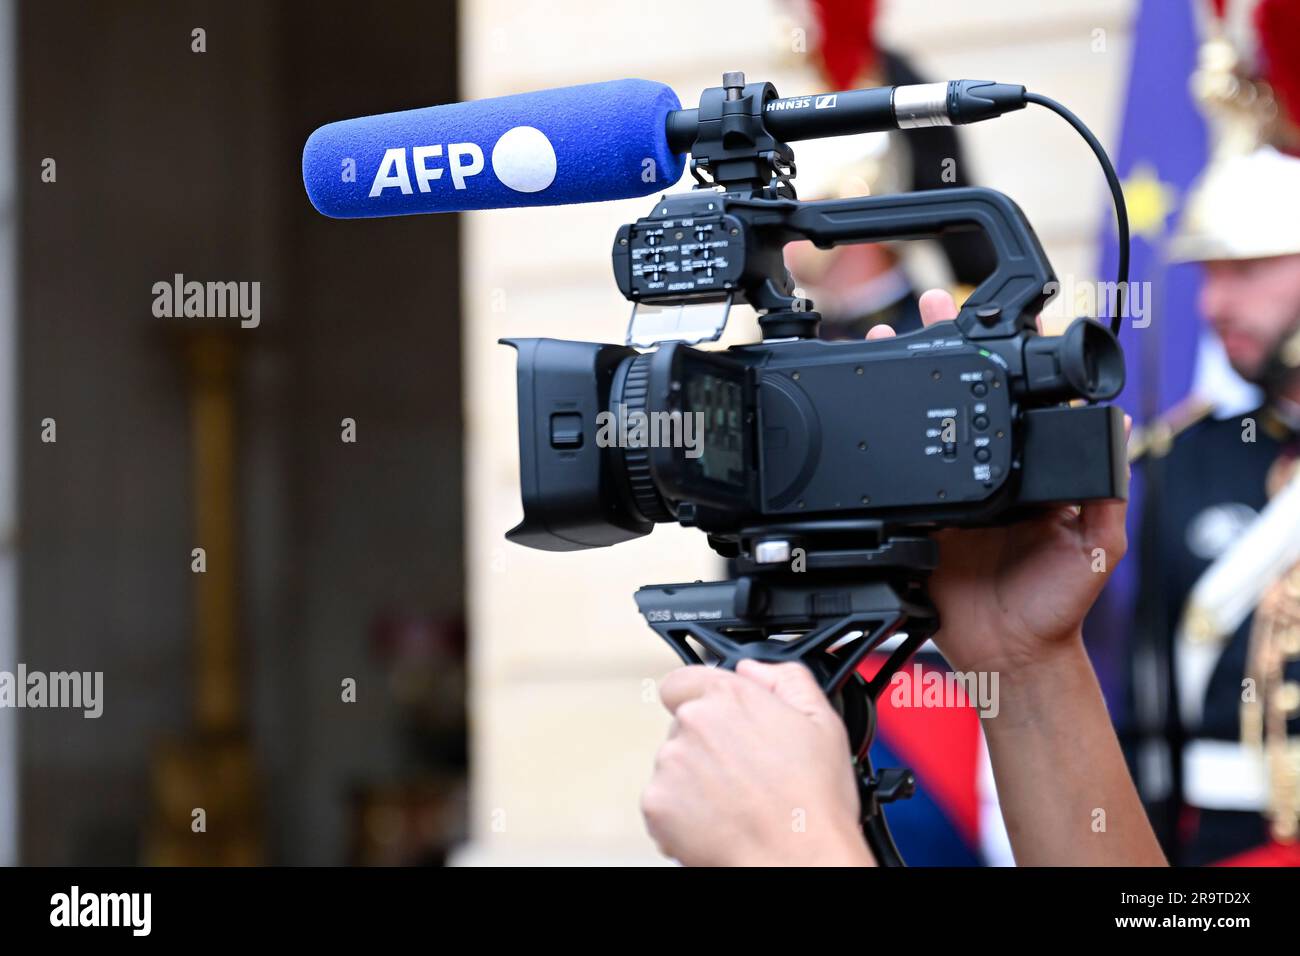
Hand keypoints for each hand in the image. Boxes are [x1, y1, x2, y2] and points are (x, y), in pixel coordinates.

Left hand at [641, 660, 874, 866]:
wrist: (797, 859)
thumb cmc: (812, 802)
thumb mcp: (822, 723)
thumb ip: (785, 679)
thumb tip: (753, 668)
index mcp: (728, 697)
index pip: (683, 681)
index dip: (699, 700)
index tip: (716, 722)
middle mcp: (693, 723)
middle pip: (682, 726)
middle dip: (705, 746)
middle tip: (740, 773)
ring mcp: (670, 763)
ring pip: (672, 765)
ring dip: (693, 780)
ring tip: (734, 803)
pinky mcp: (656, 802)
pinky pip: (662, 802)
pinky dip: (681, 814)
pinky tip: (716, 822)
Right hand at [866, 290, 1129, 674]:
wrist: (1010, 655)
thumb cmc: (1060, 603)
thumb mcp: (1098, 547)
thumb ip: (1107, 492)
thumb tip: (1118, 429)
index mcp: (1035, 470)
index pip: (1025, 397)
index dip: (1013, 353)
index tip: (1002, 314)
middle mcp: (990, 470)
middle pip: (966, 394)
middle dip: (945, 344)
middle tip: (930, 304)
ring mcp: (949, 490)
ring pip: (924, 422)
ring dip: (904, 376)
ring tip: (883, 335)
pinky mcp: (916, 515)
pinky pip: (895, 472)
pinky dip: (875, 439)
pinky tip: (862, 410)